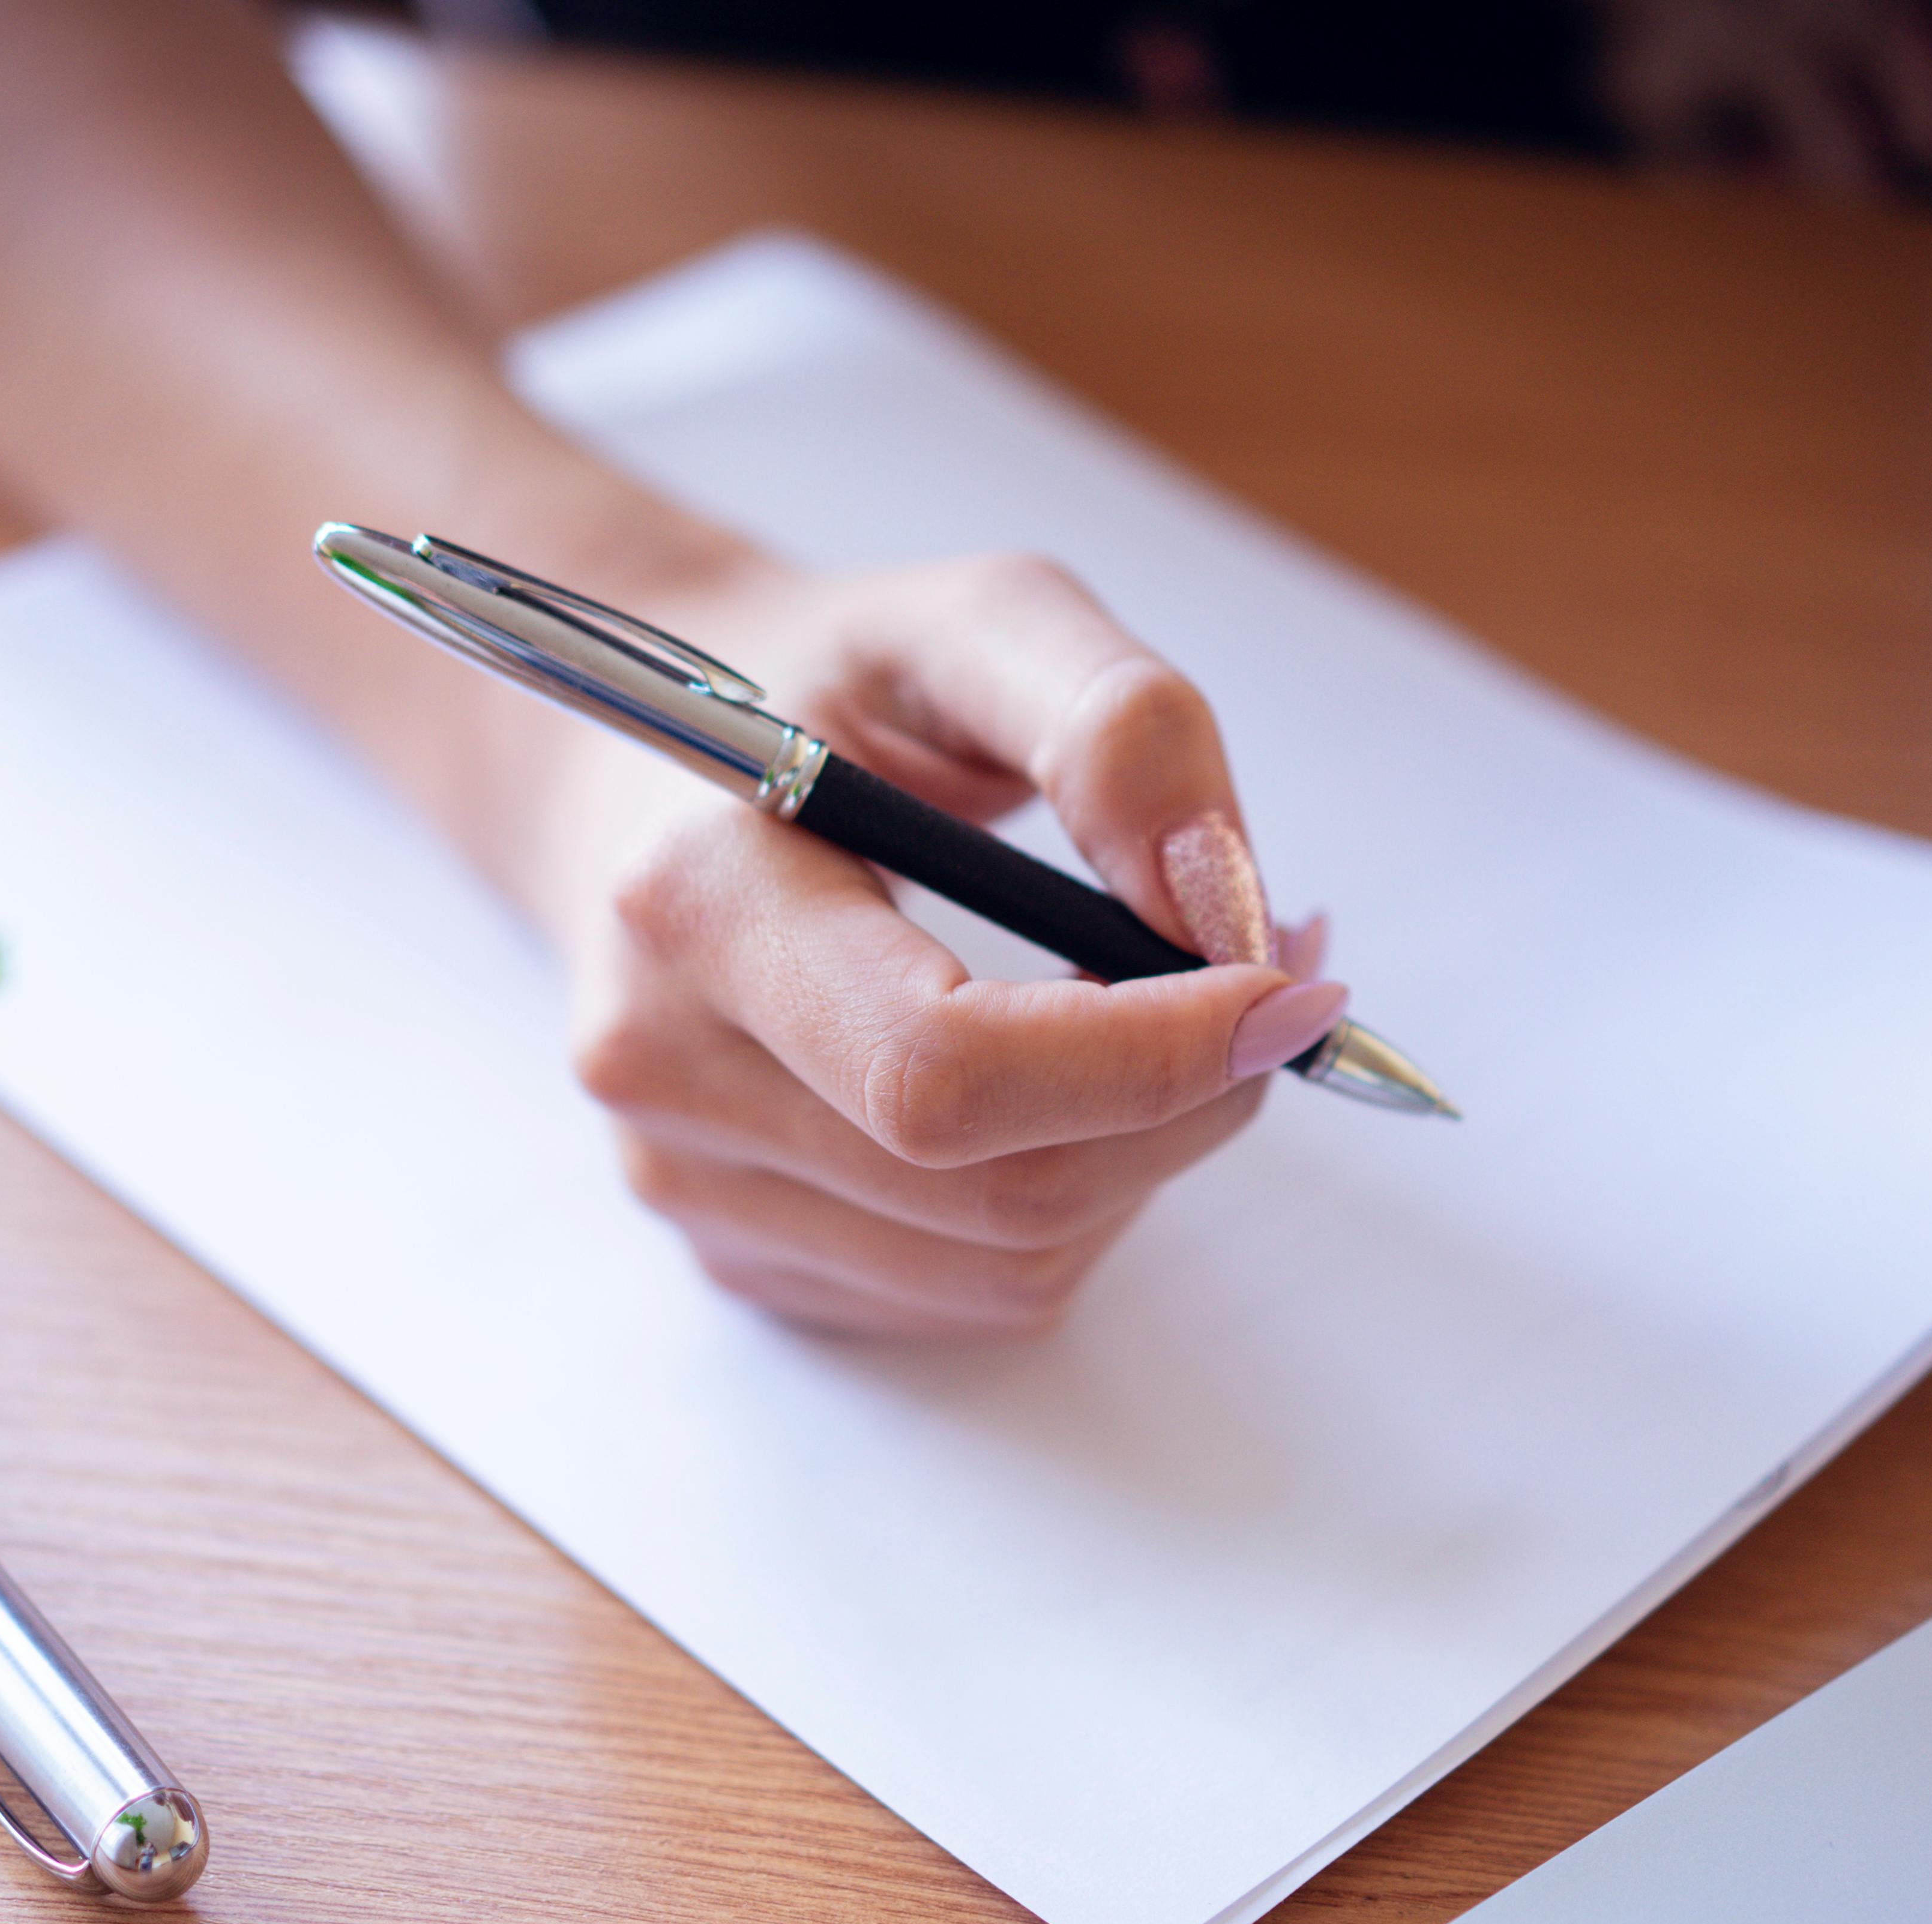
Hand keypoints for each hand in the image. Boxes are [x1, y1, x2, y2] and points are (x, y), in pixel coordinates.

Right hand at [517, 550, 1340, 1338]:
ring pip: (1014, 1263)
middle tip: (1270, 986)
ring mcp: (688, 1184)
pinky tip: (1066, 1088)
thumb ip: (1117, 728)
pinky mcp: (740, 1254)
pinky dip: (1078, 1203)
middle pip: (1002, 1189)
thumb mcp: (971, 621)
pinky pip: (978, 1294)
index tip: (1288, 986)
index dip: (1150, 1056)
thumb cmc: (823, 684)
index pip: (942, 1070)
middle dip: (1186, 1101)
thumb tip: (1228, 907)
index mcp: (695, 901)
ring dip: (1146, 1156)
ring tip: (1169, 1017)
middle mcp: (662, 1070)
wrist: (643, 769)